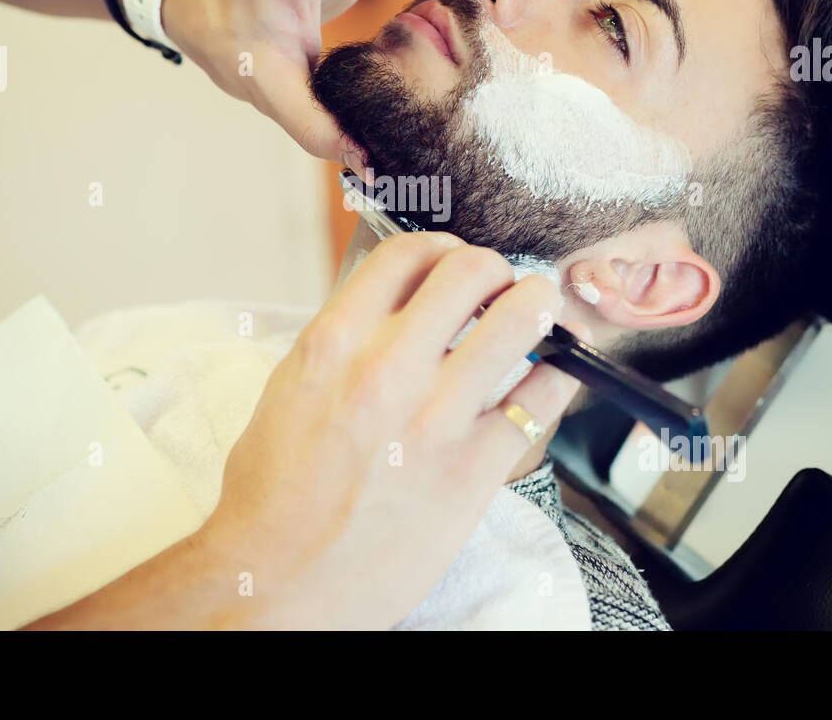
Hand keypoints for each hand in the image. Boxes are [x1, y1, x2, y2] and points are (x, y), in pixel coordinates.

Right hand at [194, 232, 582, 628]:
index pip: (409, 251)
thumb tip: (391, 306)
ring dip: (538, 306)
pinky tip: (553, 376)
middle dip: (495, 271)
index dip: (443, 248)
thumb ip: (342, 340)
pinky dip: (559, 376)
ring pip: (521, 318)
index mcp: (333, 343)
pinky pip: (543, 398)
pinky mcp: (474, 469)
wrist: (276, 583)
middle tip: (500, 290)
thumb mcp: (290, 390)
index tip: (454, 264)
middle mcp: (386, 368)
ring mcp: (435, 418)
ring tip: (539, 315)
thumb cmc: (272, 496)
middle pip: (472, 269)